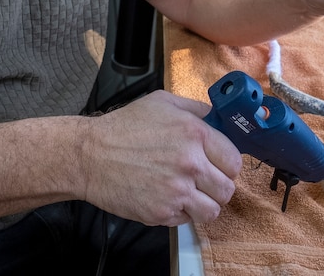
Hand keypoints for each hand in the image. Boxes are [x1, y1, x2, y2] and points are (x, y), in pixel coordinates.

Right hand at [77, 91, 241, 226]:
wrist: (89, 155)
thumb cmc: (122, 128)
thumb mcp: (161, 103)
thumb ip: (194, 109)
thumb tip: (217, 118)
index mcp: (195, 134)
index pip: (234, 161)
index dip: (226, 164)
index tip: (217, 166)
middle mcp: (190, 164)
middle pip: (227, 189)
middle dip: (216, 187)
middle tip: (202, 182)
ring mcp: (177, 191)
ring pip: (213, 211)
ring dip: (203, 204)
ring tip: (188, 195)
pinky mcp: (162, 213)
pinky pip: (187, 221)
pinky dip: (180, 213)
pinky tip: (166, 198)